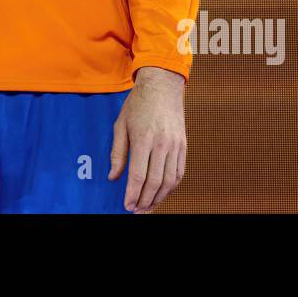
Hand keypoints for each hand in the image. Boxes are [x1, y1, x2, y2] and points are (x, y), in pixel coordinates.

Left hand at [109, 66, 186, 211]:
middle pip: (155, 182)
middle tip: (136, 210)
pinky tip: (162, 192)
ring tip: (148, 206)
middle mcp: (161, 143)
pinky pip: (179, 172)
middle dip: (145, 200)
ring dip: (159, 197)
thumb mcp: (121, 125)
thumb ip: (117, 153)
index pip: (139, 175)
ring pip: (169, 180)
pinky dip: (171, 186)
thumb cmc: (138, 104)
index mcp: (143, 138)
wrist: (162, 86)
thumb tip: (113, 176)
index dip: (132, 193)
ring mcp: (175, 145)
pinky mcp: (183, 145)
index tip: (127, 205)